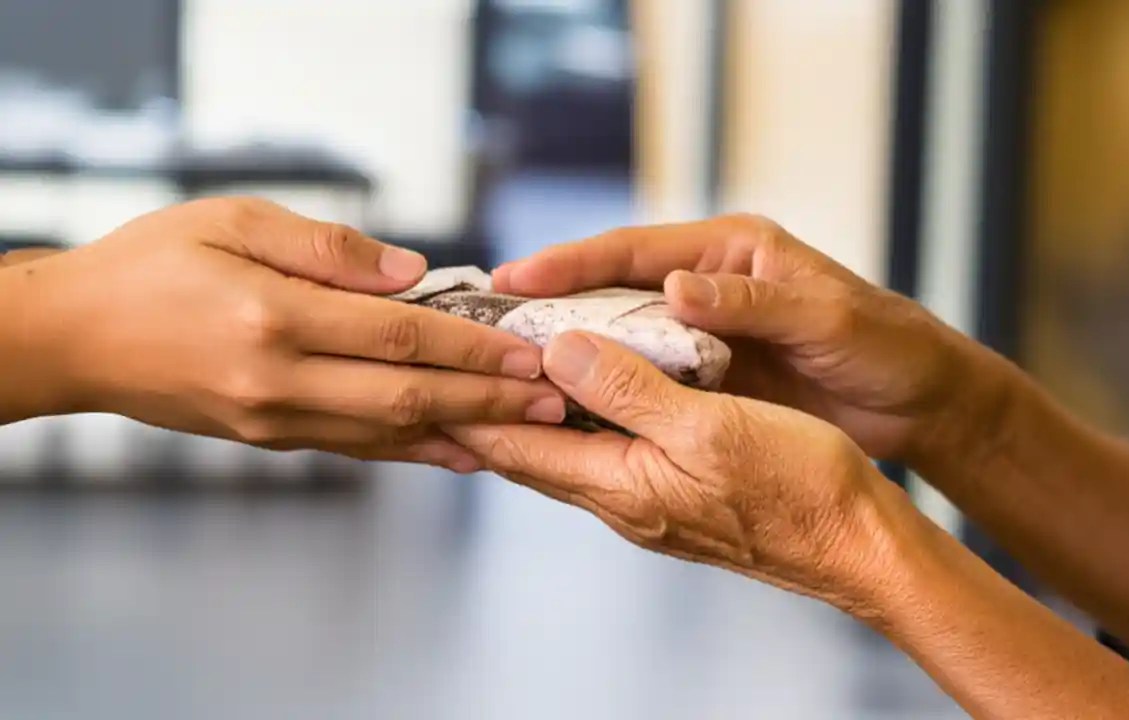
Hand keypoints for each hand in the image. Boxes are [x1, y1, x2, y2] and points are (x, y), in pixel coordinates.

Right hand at [7, 198, 565, 469]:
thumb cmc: (154, 262)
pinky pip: (356, 446)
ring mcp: (274, 419)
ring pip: (388, 432)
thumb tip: (417, 272)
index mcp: (275, 318)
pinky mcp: (269, 437)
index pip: (399, 338)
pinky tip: (457, 451)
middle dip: (488, 398)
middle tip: (554, 397)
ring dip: (463, 430)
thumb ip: (331, 249)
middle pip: (407, 396)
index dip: (472, 348)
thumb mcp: (234, 221)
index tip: (529, 350)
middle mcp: (279, 380)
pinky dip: (412, 449)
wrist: (77, 337)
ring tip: (527, 428)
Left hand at [448, 332, 907, 610]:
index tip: (440, 355)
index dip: (474, 400)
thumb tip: (557, 352)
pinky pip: (608, 454)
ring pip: (569, 453)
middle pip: (532, 453)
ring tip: (507, 365)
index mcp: (622, 487)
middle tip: (457, 356)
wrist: (860, 544)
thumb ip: (629, 392)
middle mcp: (625, 502)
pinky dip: (583, 419)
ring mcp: (651, 504)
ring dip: (536, 410)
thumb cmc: (798, 486)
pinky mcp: (679, 498)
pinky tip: (587, 395)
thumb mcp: (710, 425)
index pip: (518, 444)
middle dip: (490, 405)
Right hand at [492, 214, 1001, 461]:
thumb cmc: (885, 343)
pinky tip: (574, 415)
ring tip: (515, 378)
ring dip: (576, 358)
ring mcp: (706, 338)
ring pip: (624, 343)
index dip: (572, 263)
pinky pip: (650, 385)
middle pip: (614, 293)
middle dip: (555, 309)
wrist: (921, 399)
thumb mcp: (826, 316)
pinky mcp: (713, 381)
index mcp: (731, 253)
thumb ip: (753, 302)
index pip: (634, 251)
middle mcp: (708, 289)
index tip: (516, 278)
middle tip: (492, 331)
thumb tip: (673, 285)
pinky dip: (613, 396)